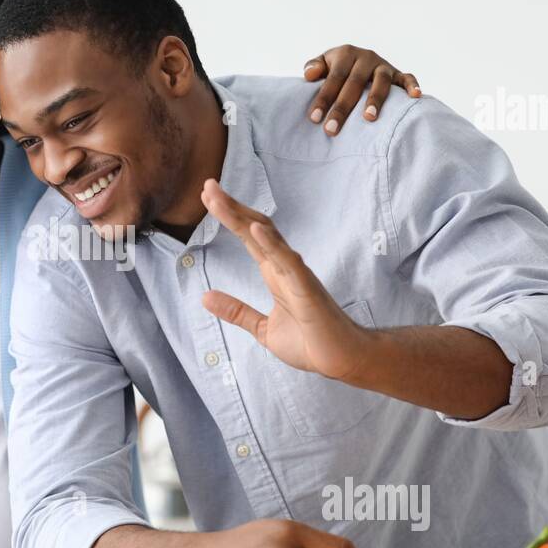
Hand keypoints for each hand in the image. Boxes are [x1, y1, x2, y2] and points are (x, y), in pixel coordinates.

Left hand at [200, 178, 375, 381]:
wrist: (342, 360)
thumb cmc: (311, 342)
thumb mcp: (263, 328)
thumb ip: (236, 311)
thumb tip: (204, 298)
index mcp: (275, 273)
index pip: (250, 237)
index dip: (231, 216)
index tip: (209, 197)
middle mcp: (285, 267)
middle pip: (256, 228)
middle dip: (232, 207)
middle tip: (208, 186)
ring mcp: (297, 275)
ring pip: (268, 238)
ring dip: (241, 218)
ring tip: (218, 200)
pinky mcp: (308, 289)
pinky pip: (289, 261)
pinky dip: (271, 244)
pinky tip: (253, 229)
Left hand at [303, 43, 420, 134]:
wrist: (357, 59)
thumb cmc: (336, 69)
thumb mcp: (323, 63)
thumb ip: (314, 67)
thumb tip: (309, 75)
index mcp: (346, 54)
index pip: (333, 77)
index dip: (323, 98)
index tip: (314, 119)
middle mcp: (366, 57)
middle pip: (354, 83)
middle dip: (342, 107)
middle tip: (332, 129)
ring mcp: (384, 65)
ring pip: (381, 81)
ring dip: (375, 99)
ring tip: (369, 118)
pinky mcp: (398, 73)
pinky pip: (407, 78)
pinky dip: (412, 85)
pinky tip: (415, 96)